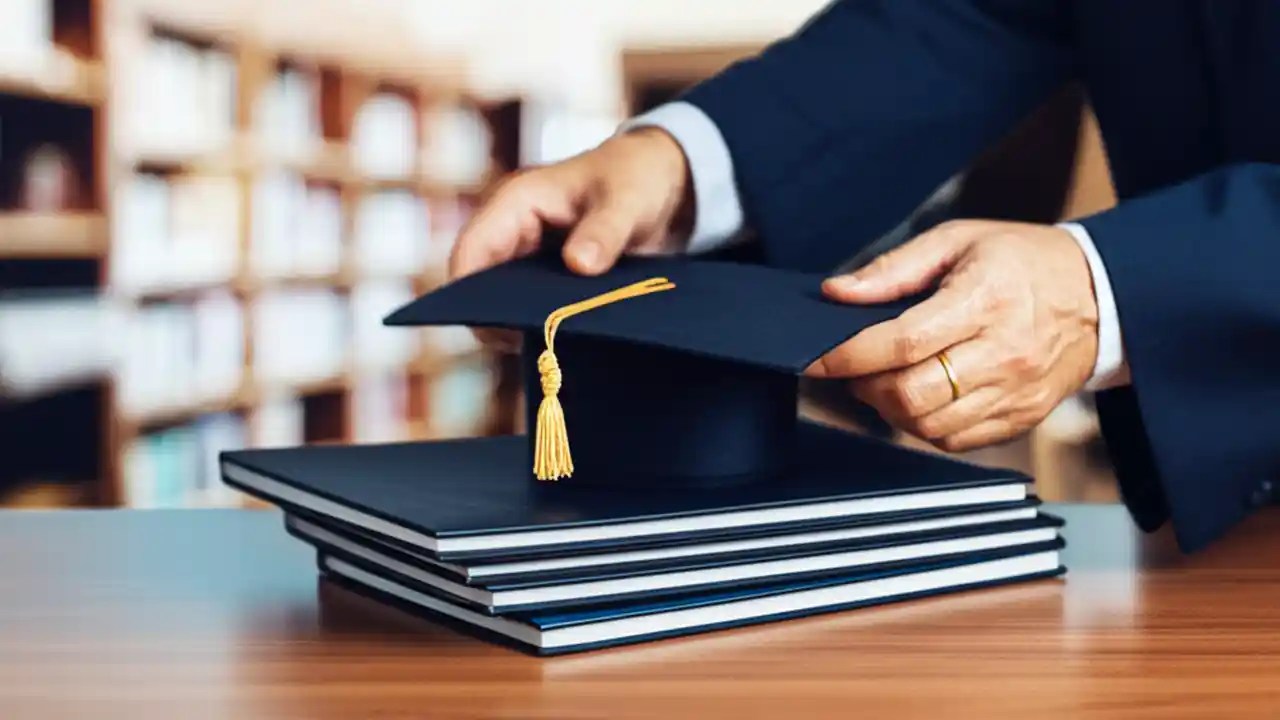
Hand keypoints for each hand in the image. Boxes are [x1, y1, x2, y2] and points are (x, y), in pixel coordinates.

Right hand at [448, 128, 692, 350]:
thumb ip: (605, 231)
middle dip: (501, 319)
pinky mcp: (546, 278)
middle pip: (481, 288)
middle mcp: (512, 232)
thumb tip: (578, 264)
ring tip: (562, 346)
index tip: (501, 333)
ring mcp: (527, 257)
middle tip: (542, 347)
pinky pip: (533, 308)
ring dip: (526, 325)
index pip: (470, 253)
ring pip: (505, 303)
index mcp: (515, 203)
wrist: (660, 180)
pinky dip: (547, 325)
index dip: (470, 296)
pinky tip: (574, 341)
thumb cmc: (637, 177)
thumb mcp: (628, 201)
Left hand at [806, 220, 1099, 451]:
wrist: (1100, 294)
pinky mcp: (1022, 418)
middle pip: (913, 394)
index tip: (818, 358)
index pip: (904, 341)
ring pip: (929, 425)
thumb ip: (894, 268)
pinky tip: (922, 396)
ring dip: (891, 409)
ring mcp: (1016, 392)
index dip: (850, 355)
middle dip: (867, 386)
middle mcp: (1004, 352)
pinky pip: (955, 440)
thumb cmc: (1021, 261)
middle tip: (856, 369)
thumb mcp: (958, 241)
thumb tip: (837, 293)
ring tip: (886, 380)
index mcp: (986, 300)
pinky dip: (924, 426)